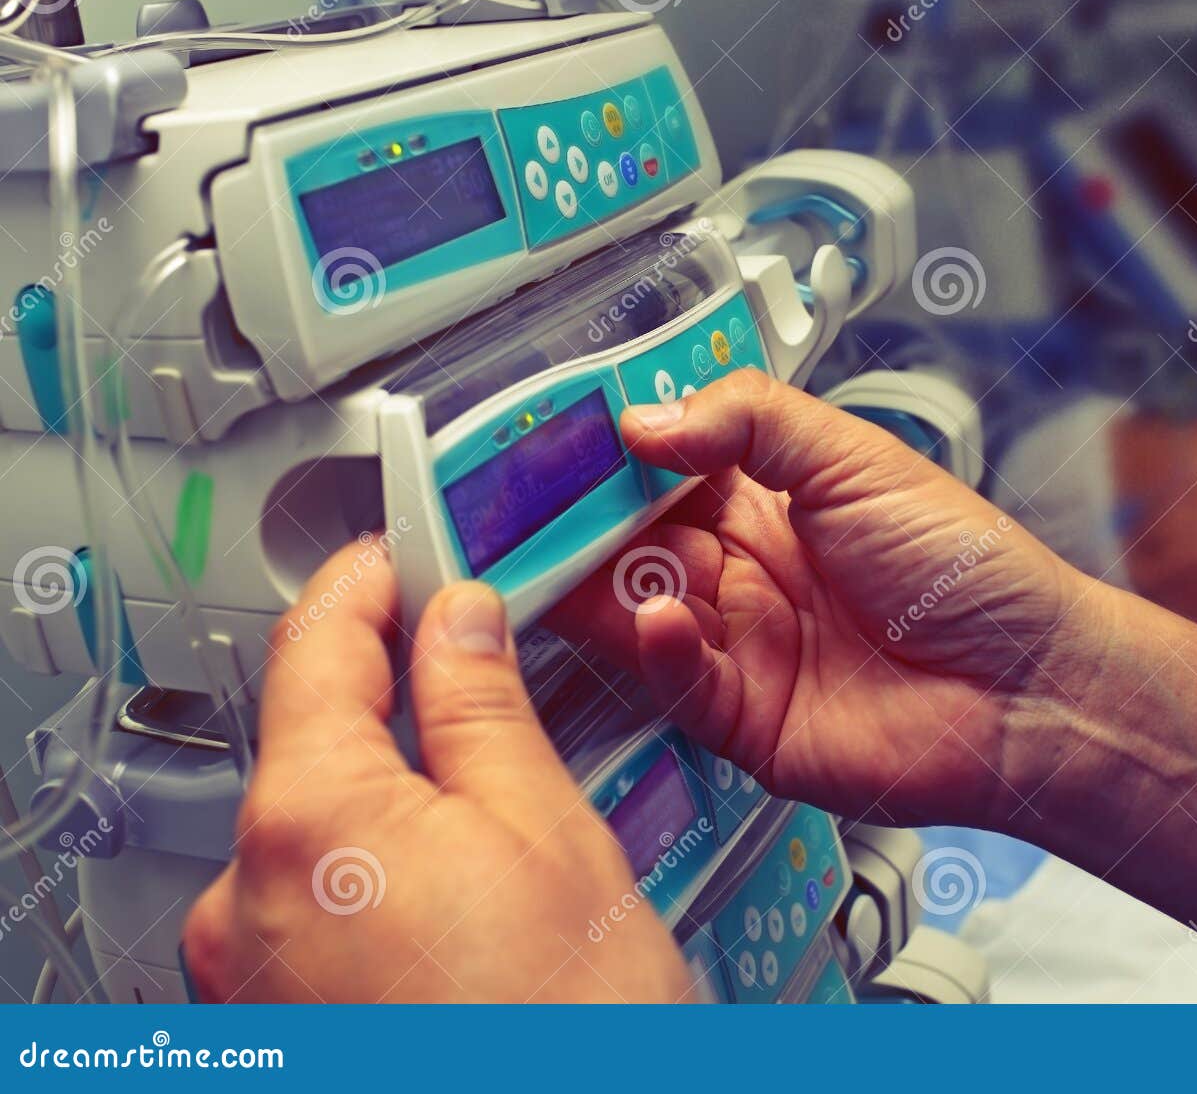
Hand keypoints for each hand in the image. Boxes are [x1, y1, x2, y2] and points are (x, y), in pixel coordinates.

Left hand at [182, 542, 690, 1002]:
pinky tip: (458, 907)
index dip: (367, 582)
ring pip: (318, 835)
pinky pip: (312, 912)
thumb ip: (482, 705)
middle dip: (393, 702)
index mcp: (308, 821)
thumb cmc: (564, 1031)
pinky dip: (376, 879)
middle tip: (479, 673)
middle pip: (313, 744)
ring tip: (498, 827)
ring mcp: (244, 979)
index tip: (398, 555)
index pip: (319, 645)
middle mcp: (242, 900)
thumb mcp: (547, 829)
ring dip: (392, 800)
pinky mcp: (267, 1029)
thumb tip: (459, 621)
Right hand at [546, 369, 1099, 828]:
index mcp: (768, 506)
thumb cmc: (964, 566)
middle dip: (581, 525)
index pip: (664, 474)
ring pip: (639, 613)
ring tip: (570, 558)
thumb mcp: (856, 460)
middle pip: (635, 545)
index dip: (613, 458)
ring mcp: (741, 649)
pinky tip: (666, 617)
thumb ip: (751, 424)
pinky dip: (662, 650)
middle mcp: (744, 576)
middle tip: (523, 504)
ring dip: (602, 587)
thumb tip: (647, 418)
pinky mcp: (745, 720)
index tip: (555, 438)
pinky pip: (680, 684)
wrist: (1028, 682)